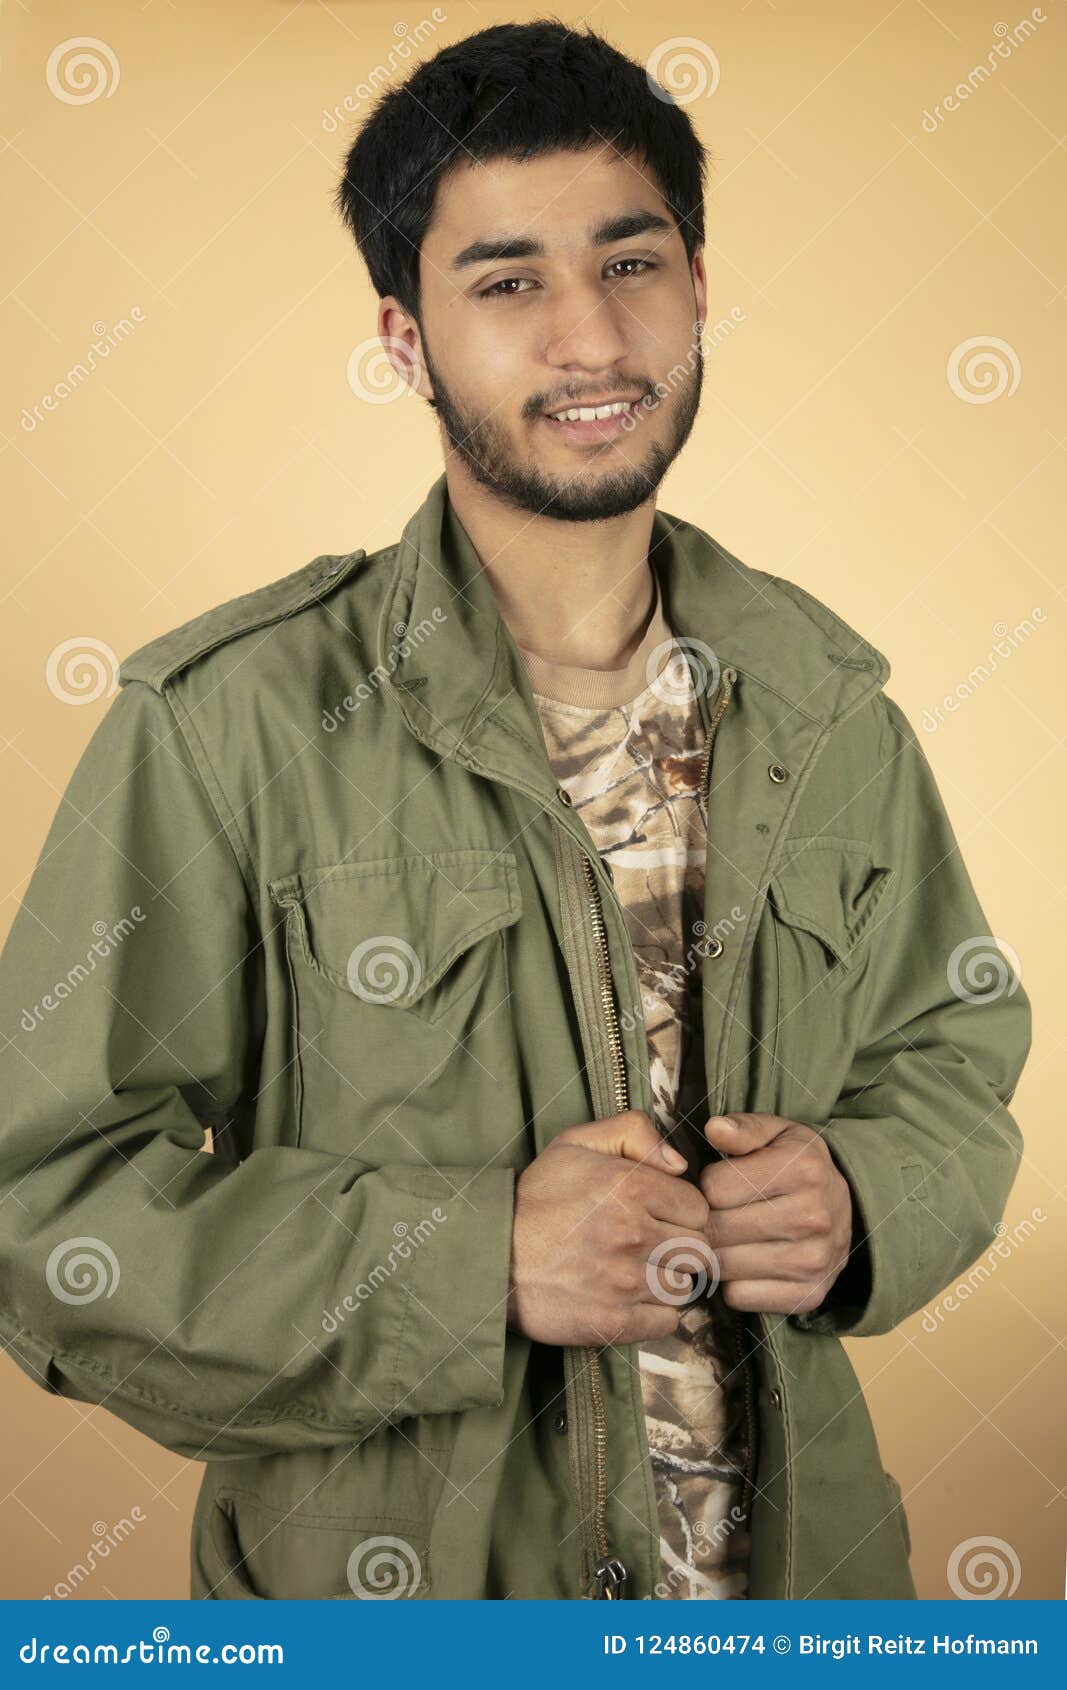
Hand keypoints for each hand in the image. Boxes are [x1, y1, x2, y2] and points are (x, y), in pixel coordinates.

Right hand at [507, 1110, 712, 1345]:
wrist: (490, 1255)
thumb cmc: (536, 1198)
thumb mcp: (576, 1143)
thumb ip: (633, 1132)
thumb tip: (680, 1164)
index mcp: (632, 1186)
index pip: (699, 1209)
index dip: (683, 1213)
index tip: (662, 1217)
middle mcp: (634, 1234)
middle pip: (698, 1250)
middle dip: (681, 1247)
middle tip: (655, 1247)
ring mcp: (625, 1282)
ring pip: (684, 1286)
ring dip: (667, 1280)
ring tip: (638, 1272)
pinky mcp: (614, 1321)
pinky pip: (666, 1321)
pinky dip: (654, 1313)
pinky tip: (631, 1299)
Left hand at [699, 1112, 854, 1314]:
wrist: (848, 1210)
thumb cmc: (798, 1166)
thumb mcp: (778, 1133)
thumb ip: (744, 1128)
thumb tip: (713, 1128)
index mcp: (803, 1169)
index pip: (715, 1187)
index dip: (708, 1186)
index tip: (721, 1186)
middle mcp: (813, 1216)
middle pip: (717, 1229)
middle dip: (707, 1221)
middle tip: (717, 1216)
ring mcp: (814, 1260)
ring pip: (724, 1265)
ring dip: (716, 1253)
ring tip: (728, 1238)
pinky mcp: (809, 1295)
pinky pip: (739, 1297)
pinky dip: (733, 1283)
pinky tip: (745, 1263)